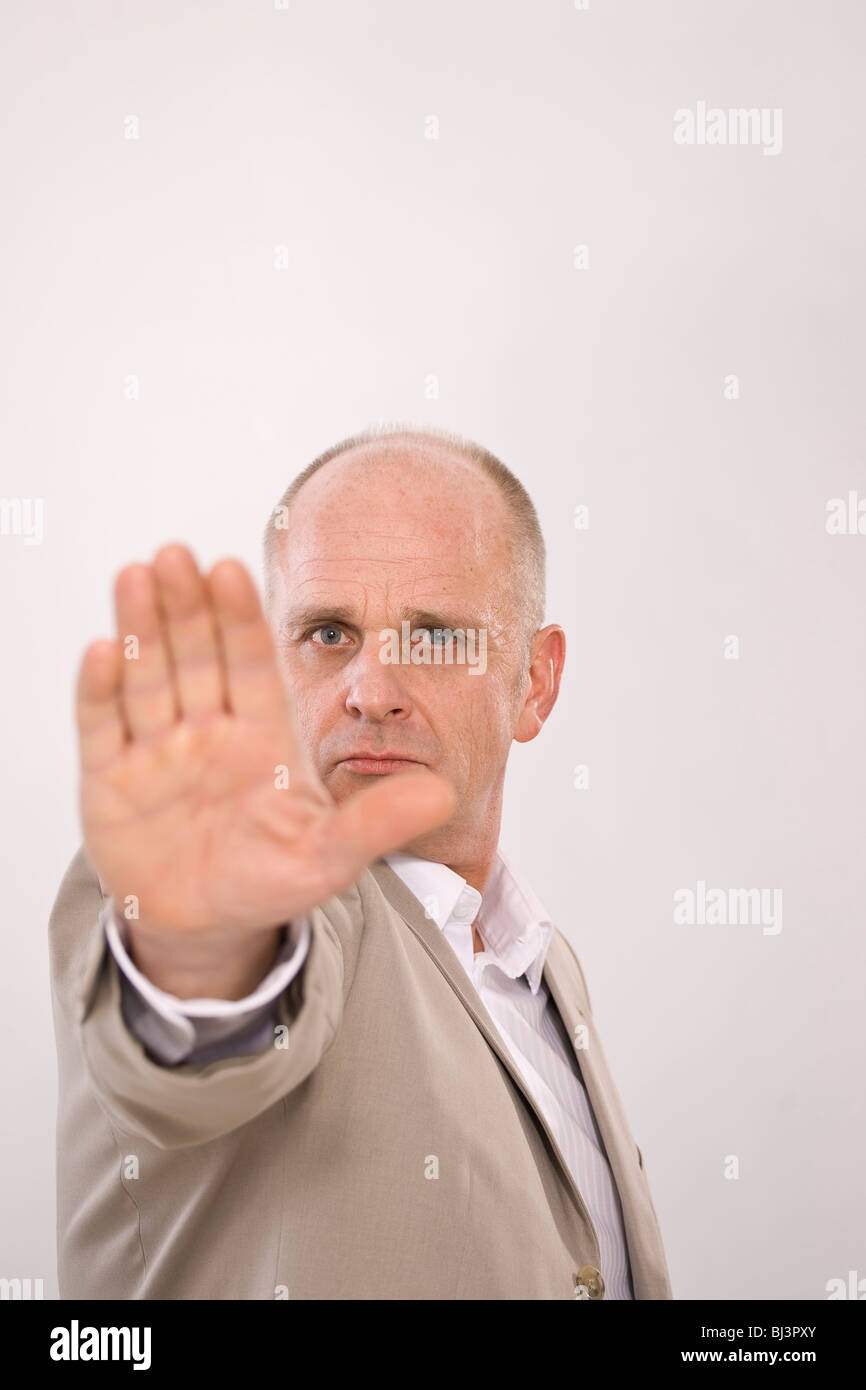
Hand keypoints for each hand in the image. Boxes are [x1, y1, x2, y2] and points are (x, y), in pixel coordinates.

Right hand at [76, 545, 454, 994]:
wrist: (208, 927)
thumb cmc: (272, 880)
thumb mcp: (330, 855)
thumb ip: (377, 822)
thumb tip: (445, 797)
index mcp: (261, 733)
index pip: (252, 663)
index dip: (241, 618)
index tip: (232, 568)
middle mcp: (207, 728)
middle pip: (196, 655)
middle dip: (186, 607)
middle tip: (176, 553)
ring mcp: (156, 749)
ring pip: (148, 677)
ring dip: (140, 628)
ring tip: (135, 574)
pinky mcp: (109, 779)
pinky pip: (103, 728)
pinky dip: (100, 690)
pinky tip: (102, 650)